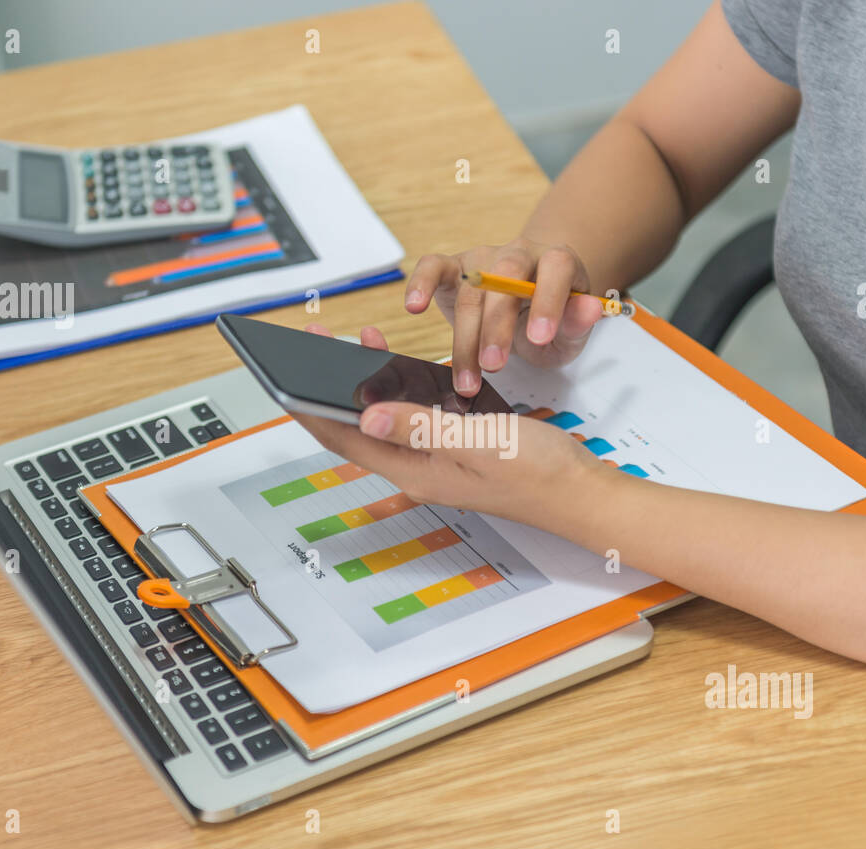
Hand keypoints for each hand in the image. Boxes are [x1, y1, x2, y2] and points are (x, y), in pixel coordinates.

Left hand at [295, 323, 610, 524]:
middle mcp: (419, 466)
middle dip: (329, 385)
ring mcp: (438, 456)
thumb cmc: (538, 473)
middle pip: (359, 424)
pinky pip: (420, 412)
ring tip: (354, 339)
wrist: (582, 491)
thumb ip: (420, 426)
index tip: (283, 372)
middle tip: (312, 341)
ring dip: (368, 379)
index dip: (310, 406)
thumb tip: (366, 411)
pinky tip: (405, 362)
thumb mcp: (476, 442)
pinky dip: (406, 384)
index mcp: (416, 471)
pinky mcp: (458, 443)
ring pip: (389, 415)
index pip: (346, 437)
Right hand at [403, 239, 607, 396]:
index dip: (548, 300)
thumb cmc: (552, 322)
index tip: (540, 336)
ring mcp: (483, 259)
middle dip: (497, 324)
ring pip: (470, 291)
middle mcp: (519, 254)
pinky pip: (433, 267)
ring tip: (468, 380)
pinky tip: (413, 306)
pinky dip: (421, 283)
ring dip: (465, 338)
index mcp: (556, 263)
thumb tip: (592, 308)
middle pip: (505, 278)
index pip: (556, 268)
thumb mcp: (573, 332)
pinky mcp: (453, 268)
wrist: (529, 309)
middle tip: (494, 365)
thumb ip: (580, 322)